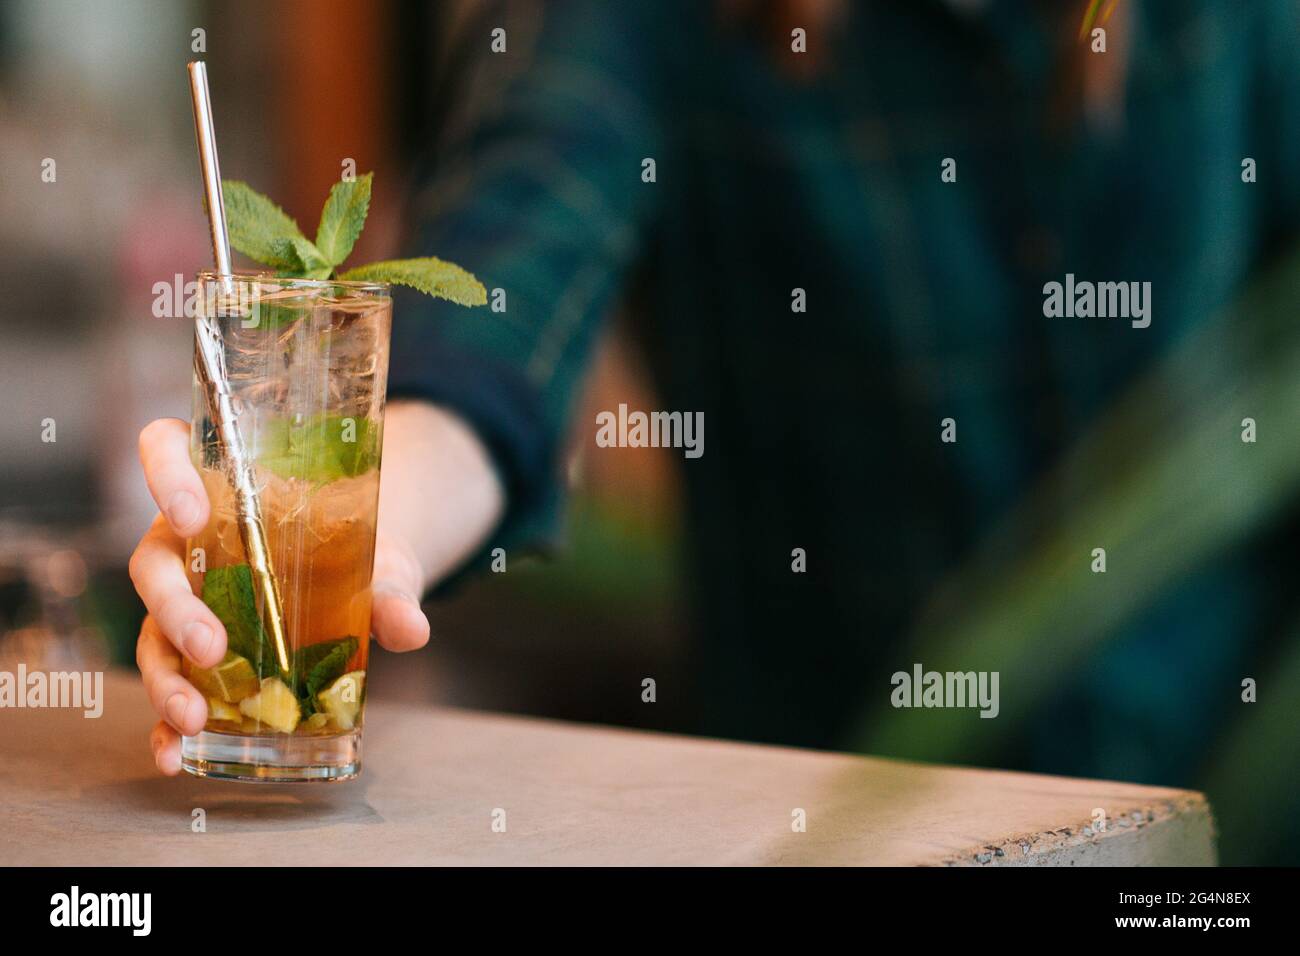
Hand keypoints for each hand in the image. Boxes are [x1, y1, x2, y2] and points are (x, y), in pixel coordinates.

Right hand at [130, 418, 430, 774]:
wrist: (362, 576)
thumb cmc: (356, 548)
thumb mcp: (380, 559)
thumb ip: (391, 586)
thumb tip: (411, 628)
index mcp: (221, 489)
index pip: (165, 449)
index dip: (166, 473)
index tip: (192, 513)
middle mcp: (188, 542)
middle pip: (154, 564)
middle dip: (176, 608)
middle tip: (211, 647)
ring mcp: (184, 599)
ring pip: (151, 631)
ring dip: (166, 676)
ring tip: (192, 717)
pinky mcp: (191, 654)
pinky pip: (169, 685)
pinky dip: (162, 724)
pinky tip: (173, 756)